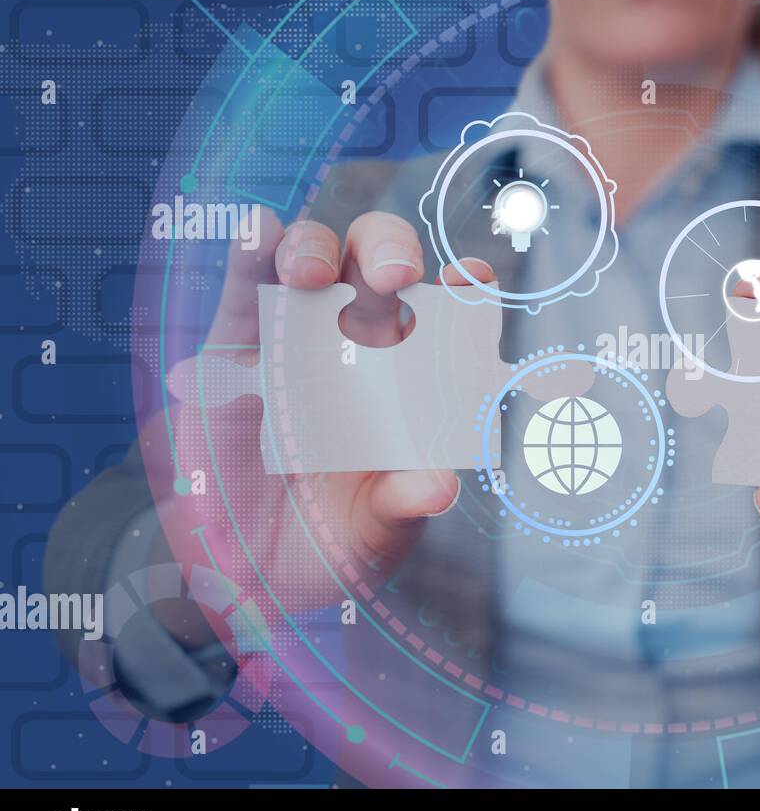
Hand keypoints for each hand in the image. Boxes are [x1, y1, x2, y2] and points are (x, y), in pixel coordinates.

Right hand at [157, 208, 489, 604]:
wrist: (248, 577)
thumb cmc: (334, 546)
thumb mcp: (374, 535)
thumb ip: (402, 506)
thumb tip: (437, 489)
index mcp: (415, 377)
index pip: (451, 315)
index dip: (466, 288)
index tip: (473, 278)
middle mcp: (362, 342)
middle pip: (380, 265)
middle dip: (389, 252)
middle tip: (393, 277)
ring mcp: (298, 336)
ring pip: (313, 259)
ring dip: (315, 249)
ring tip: (311, 274)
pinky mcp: (234, 345)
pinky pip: (243, 285)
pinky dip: (249, 251)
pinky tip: (255, 234)